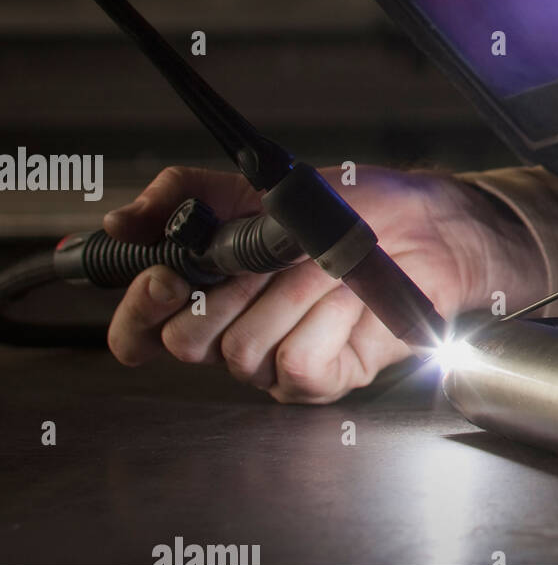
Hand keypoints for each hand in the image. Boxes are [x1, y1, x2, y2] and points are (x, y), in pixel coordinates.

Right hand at [103, 165, 545, 403]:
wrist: (428, 225)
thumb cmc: (353, 206)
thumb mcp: (262, 184)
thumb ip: (186, 195)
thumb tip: (122, 219)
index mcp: (208, 290)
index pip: (139, 330)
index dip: (141, 311)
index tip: (167, 278)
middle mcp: (234, 331)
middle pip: (187, 343)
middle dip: (227, 291)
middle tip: (266, 259)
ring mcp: (276, 359)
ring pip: (244, 351)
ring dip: (292, 294)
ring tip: (325, 267)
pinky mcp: (321, 379)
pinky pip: (298, 365)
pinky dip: (329, 321)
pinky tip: (350, 299)